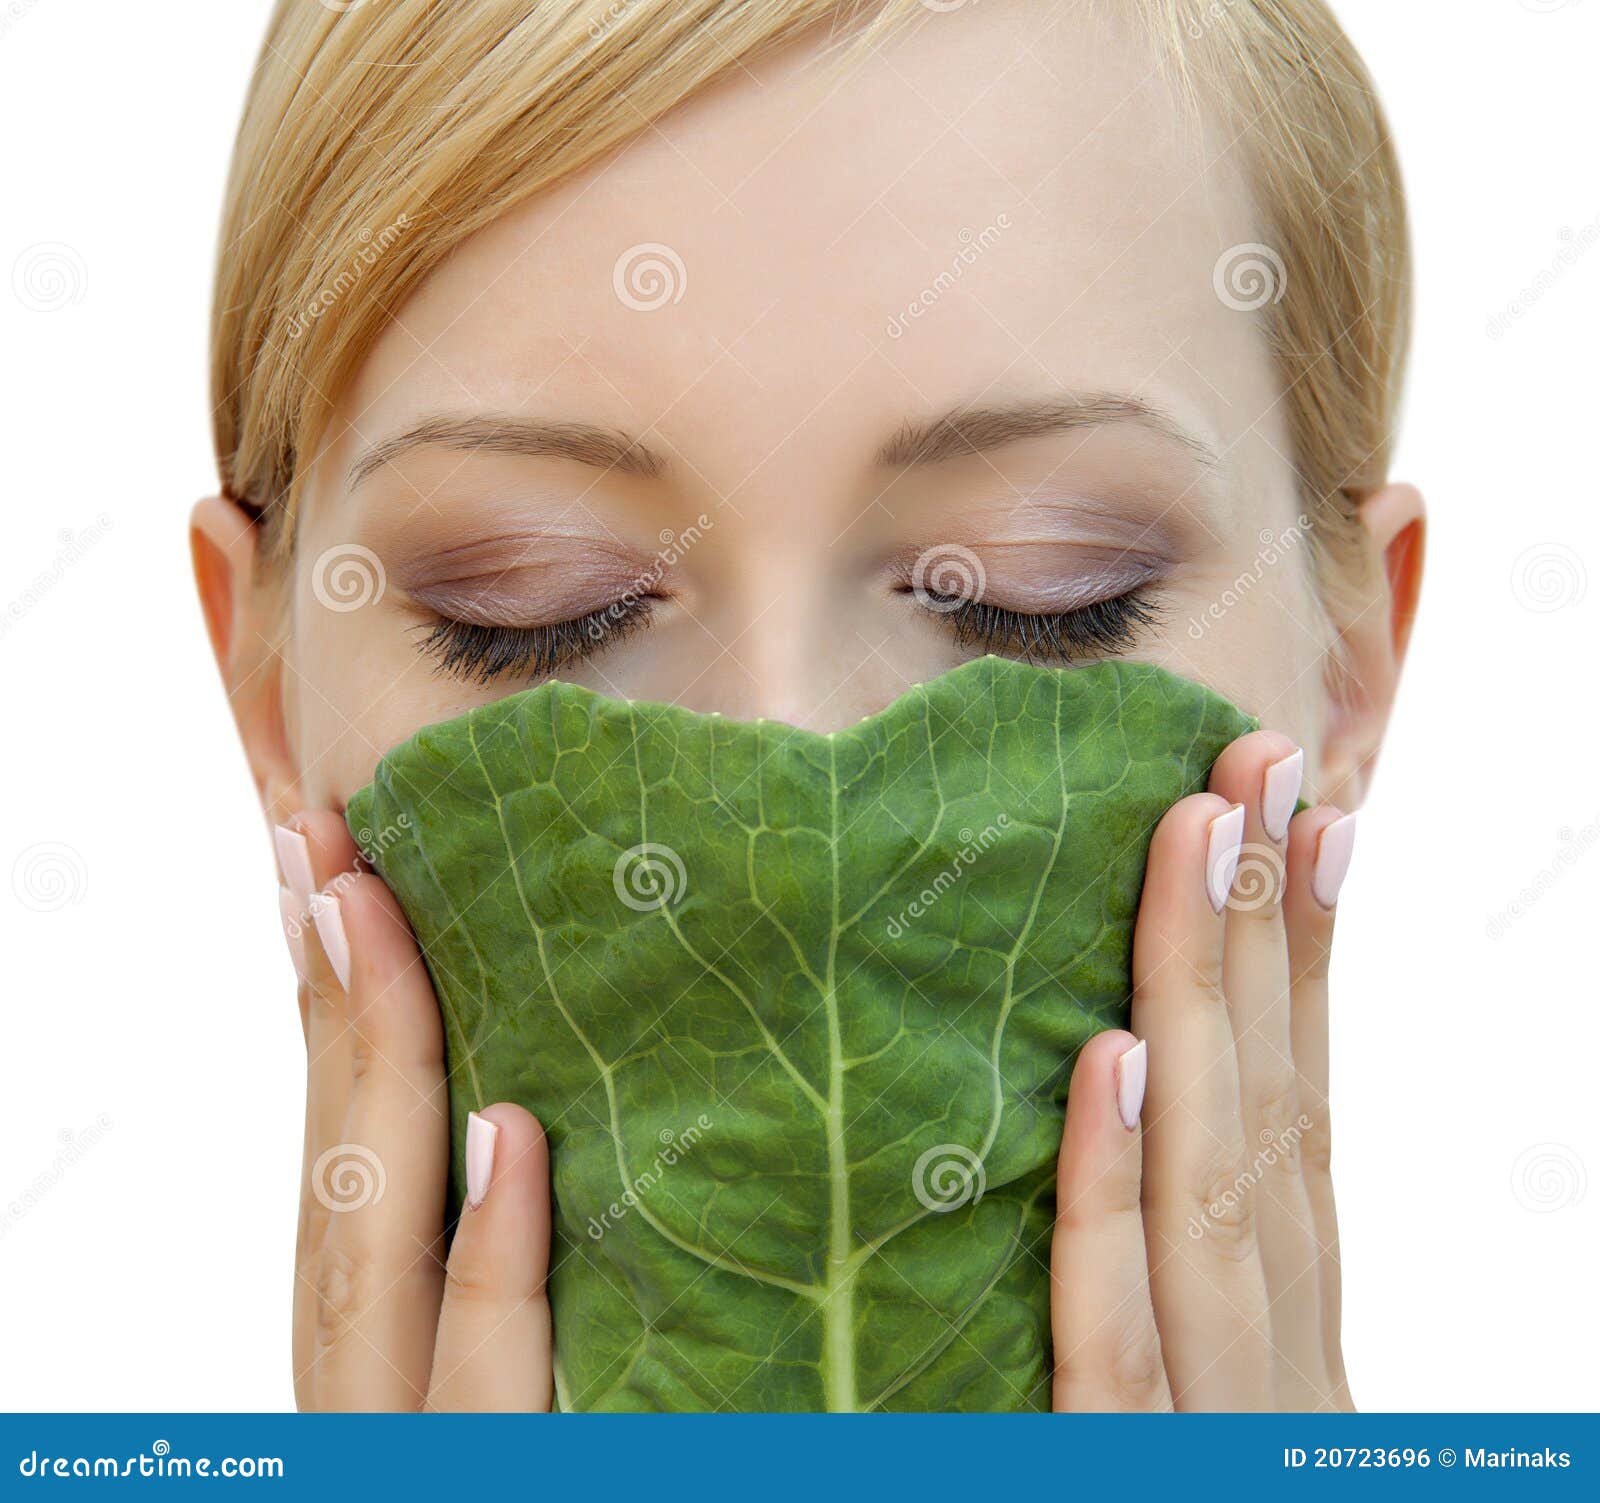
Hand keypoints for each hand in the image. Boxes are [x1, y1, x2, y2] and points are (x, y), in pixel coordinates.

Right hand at [274, 812, 553, 1410]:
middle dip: (329, 996)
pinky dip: (492, 1248)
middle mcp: (367, 1370)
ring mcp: (406, 1429)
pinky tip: (507, 1133)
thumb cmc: (563, 1461)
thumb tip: (536, 1085)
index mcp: (375, 1329)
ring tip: (361, 913)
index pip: (348, 1140)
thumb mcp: (524, 1358)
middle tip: (320, 835)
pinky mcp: (482, 1472)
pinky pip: (487, 1367)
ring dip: (374, 1070)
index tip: (324, 861)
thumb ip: (519, 1248)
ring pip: (372, 1240)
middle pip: (342, 1162)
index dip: (332, 1001)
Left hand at [1049, 732, 1355, 1410]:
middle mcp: (1272, 1357)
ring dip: (1206, 1000)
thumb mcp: (1196, 1395)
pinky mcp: (1114, 1480)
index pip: (1299, 1115)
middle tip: (1252, 763)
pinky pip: (1115, 1335)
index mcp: (1284, 1329)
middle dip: (1263, 928)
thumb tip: (1133, 1079)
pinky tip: (1111, 1060)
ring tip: (1198, 835)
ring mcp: (1212, 1422)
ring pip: (1212, 1185)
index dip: (1301, 964)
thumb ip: (1171, 1275)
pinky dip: (1114, 1196)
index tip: (1299, 818)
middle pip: (1270, 1114)